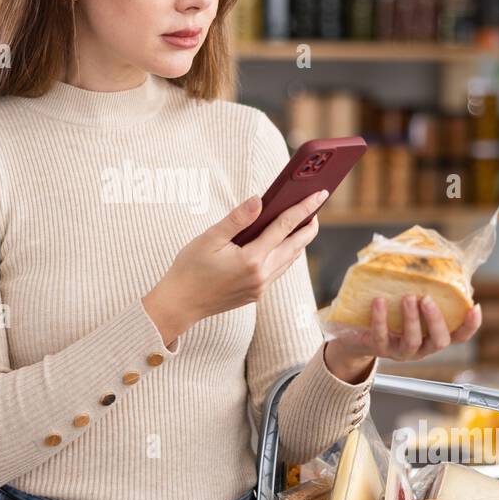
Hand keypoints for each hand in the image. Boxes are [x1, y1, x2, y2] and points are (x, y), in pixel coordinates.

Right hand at [143, 190, 328, 344]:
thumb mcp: (209, 238)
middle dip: (310, 225)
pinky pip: (279, 271)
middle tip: (317, 206)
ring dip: (300, 241)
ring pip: (290, 260)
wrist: (179, 304)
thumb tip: (259, 200)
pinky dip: (287, 255)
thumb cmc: (190, 269)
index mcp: (251, 259)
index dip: (304, 208)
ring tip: (304, 222)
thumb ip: (237, 219)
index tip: (319, 194)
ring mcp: (260, 287)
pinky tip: (284, 245)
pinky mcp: (256, 294)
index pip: (285, 227)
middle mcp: (261, 275)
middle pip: (296, 246)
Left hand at [330, 295, 481, 362]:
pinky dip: (380, 318)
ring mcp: (401, 351)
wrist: (356, 334)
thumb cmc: (389, 313)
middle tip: (427, 299)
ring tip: (407, 297)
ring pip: (412, 341)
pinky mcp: (379, 349)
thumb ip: (424, 289)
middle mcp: (422, 347)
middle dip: (436, 320)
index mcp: (433, 335)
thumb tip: (436, 262)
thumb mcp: (408, 303)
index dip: (470, 325)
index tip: (474, 307)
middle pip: (440, 342)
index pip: (460, 336)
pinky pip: (381, 336)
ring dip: (411, 319)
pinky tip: (379, 301)